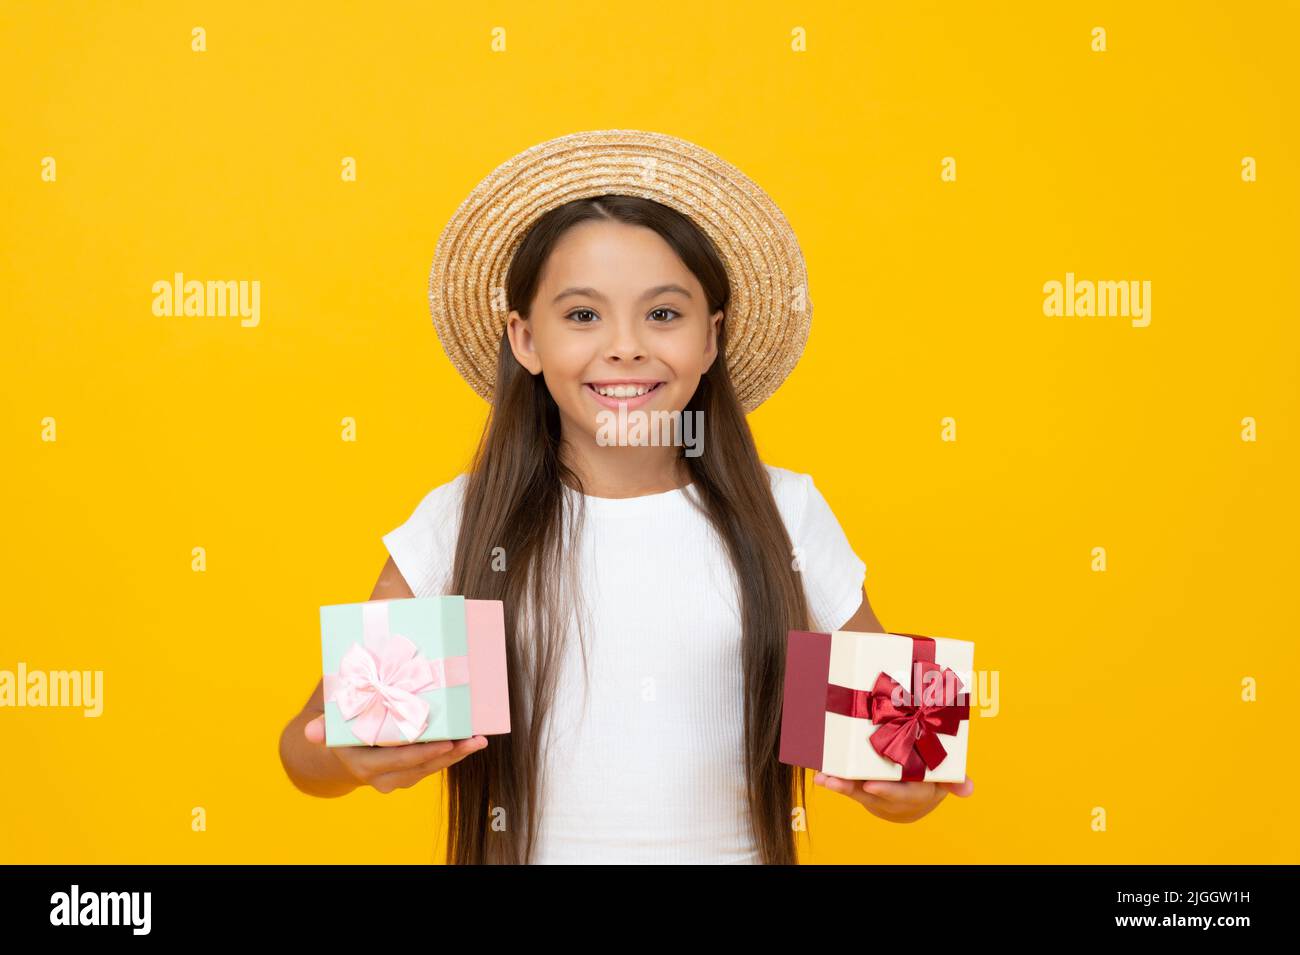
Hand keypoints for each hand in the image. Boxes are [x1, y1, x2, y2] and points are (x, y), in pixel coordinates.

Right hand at [304, 715, 487, 793]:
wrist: (335, 752)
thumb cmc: (336, 728)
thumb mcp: (327, 726)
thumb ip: (322, 728)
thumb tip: (311, 732)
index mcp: (362, 764)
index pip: (397, 759)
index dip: (422, 752)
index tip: (444, 742)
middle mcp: (381, 776)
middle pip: (420, 766)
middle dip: (449, 753)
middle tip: (473, 740)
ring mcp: (395, 777)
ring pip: (430, 768)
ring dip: (456, 754)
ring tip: (479, 740)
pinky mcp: (407, 773)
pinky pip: (431, 765)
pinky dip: (450, 753)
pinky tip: (469, 740)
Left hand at [814, 772, 973, 823]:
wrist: (916, 795)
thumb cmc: (931, 775)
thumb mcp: (945, 777)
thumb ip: (954, 779)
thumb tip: (969, 789)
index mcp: (919, 792)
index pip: (905, 794)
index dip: (888, 791)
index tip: (872, 787)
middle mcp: (896, 798)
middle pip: (874, 795)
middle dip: (855, 788)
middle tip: (837, 781)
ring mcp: (878, 795)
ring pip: (858, 793)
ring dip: (840, 786)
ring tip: (823, 778)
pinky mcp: (864, 790)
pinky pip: (850, 786)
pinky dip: (835, 782)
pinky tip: (821, 775)